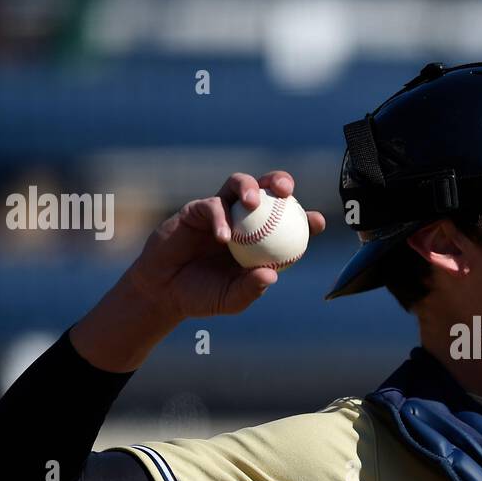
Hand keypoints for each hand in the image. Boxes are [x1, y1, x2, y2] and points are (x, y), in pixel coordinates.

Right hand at [125, 171, 326, 320]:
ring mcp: (220, 211)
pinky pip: (211, 206)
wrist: (163, 291)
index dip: (306, 219)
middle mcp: (244, 219)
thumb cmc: (201, 296)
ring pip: (238, 184)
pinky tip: (223, 237)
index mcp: (261, 239)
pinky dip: (219, 219)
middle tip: (287, 190)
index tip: (318, 222)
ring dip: (249, 187)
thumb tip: (272, 275)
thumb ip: (250, 288)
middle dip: (280, 182)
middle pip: (267, 189)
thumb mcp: (230, 299)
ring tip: (253, 202)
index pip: (289, 223)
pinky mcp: (196, 210)